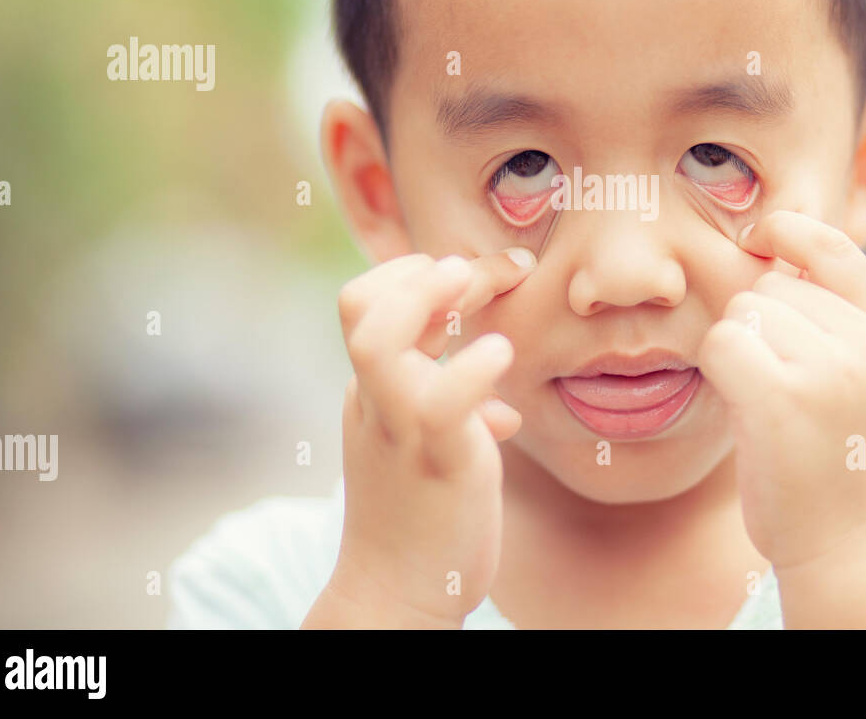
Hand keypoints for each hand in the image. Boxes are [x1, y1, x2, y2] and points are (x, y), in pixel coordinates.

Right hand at [307, 248, 534, 628]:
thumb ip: (455, 413)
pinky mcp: (435, 458)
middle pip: (363, 303)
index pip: (367, 302)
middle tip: (488, 273)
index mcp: (372, 391)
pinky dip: (475, 366)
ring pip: (378, 339)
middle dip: (423, 270)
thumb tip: (502, 406)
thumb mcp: (431, 449)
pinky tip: (503, 354)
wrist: (397, 595)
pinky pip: (444, 398)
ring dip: (428, 297)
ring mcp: (398, 427)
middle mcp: (374, 400)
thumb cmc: (423, 520)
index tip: (471, 274)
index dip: (415, 273)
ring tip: (472, 286)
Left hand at [696, 210, 865, 572]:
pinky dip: (717, 371)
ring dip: (737, 352)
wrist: (846, 546)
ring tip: (770, 407)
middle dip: (757, 328)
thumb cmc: (838, 463)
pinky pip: (721, 342)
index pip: (836, 248)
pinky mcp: (781, 395)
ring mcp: (828, 368)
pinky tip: (744, 410)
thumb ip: (834, 320)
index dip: (791, 230)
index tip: (762, 234)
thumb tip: (772, 254)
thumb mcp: (862, 380)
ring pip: (741, 313)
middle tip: (781, 392)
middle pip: (770, 286)